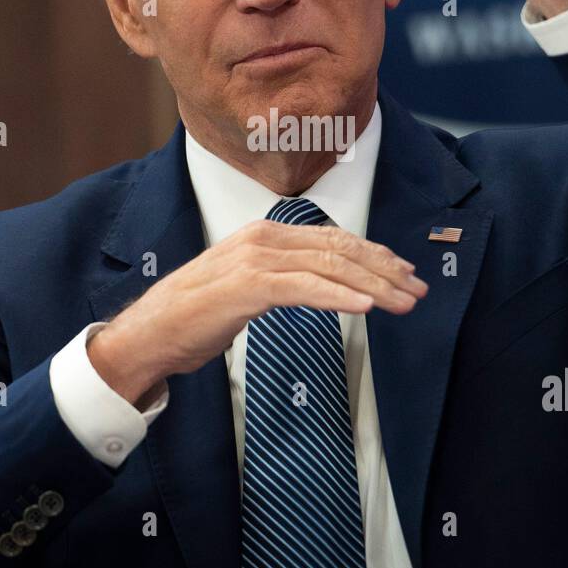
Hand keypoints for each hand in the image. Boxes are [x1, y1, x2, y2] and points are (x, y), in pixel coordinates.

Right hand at [88, 220, 427, 401]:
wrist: (150, 333)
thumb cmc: (196, 318)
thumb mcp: (248, 288)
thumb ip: (283, 279)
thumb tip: (323, 286)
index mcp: (266, 234)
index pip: (333, 239)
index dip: (374, 255)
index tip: (404, 272)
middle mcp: (263, 238)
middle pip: (339, 249)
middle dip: (384, 269)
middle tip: (417, 289)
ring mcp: (255, 259)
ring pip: (329, 266)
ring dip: (373, 285)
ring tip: (403, 302)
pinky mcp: (247, 286)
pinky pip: (304, 288)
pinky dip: (339, 296)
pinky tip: (366, 307)